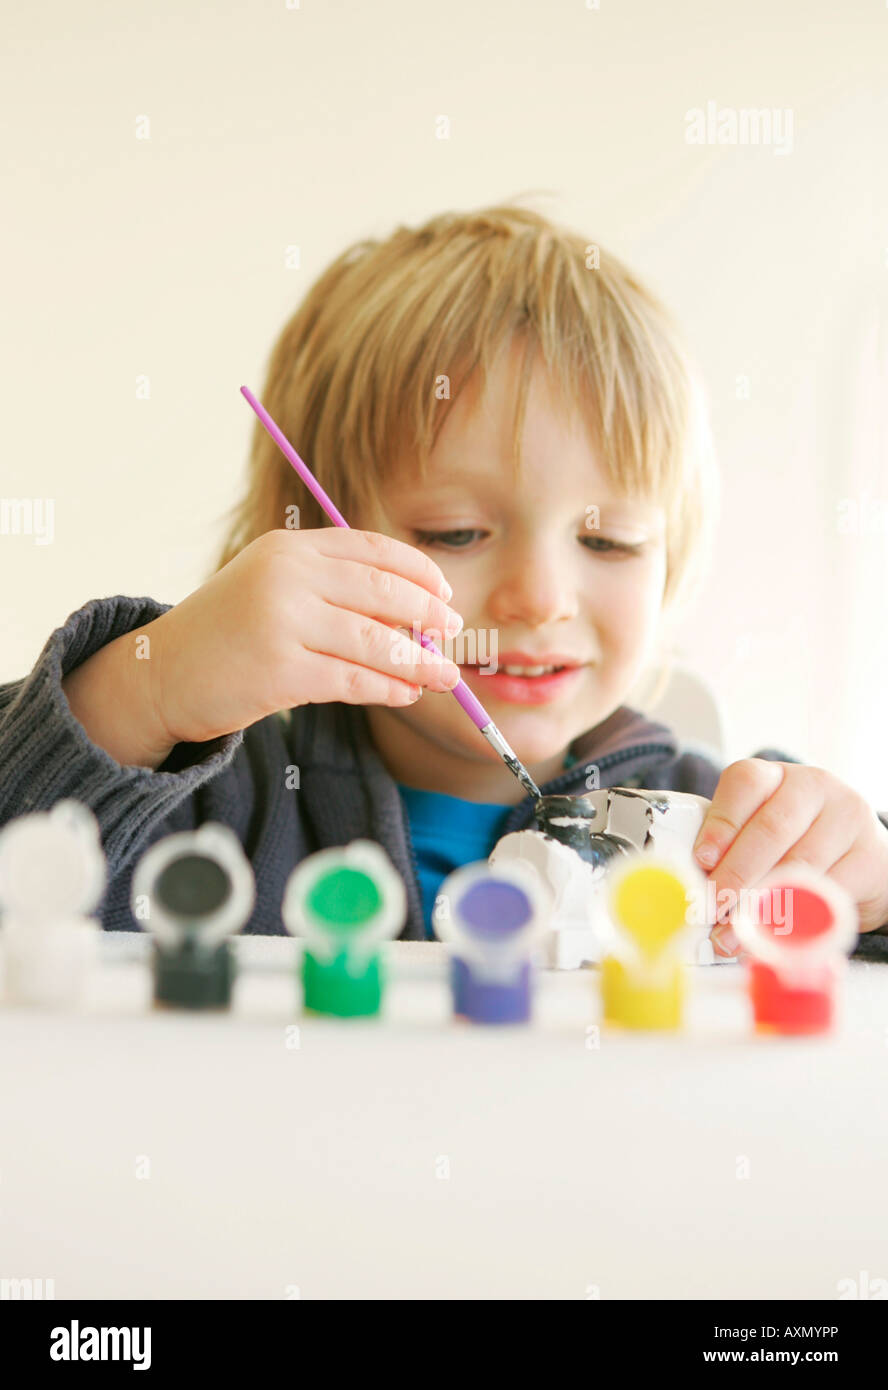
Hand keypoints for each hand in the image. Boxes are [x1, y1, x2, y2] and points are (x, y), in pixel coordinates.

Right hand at [151, 528, 463, 746]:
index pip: (372, 549)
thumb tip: (415, 617)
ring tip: (443, 676)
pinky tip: (404, 694)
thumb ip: (333, 590)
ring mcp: (281, 623)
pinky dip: (387, 688)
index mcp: (290, 549)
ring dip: (419, 662)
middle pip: (383, 592)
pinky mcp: (279, 673)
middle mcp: (287, 577)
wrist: (162, 673)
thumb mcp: (273, 588)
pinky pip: (353, 680)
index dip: (418, 571)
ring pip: (375, 641)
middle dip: (428, 615)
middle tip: (453, 634)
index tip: (445, 594)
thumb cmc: (229, 633)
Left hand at [691, 759, 887, 957]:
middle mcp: (813, 787)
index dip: (720, 824)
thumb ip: (729, 849)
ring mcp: (847, 819)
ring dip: (762, 906)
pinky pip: (829, 894)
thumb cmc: (794, 844)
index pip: (744, 783)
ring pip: (800, 866)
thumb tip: (692, 888)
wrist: (858, 858)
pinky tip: (775, 938)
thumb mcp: (759, 832)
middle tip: (712, 907)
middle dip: (736, 874)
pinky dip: (797, 921)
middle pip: (771, 829)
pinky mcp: (869, 858)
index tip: (701, 861)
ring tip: (733, 934)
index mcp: (775, 776)